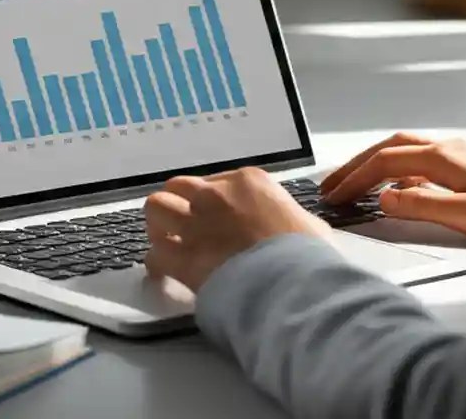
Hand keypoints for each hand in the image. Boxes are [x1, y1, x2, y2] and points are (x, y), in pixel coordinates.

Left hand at [144, 167, 329, 292]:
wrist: (292, 284)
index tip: (216, 217)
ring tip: (166, 240)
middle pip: (178, 187)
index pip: (215, 181)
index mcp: (248, 182)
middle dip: (178, 205)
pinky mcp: (182, 257)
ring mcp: (195, 225)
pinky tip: (165, 272)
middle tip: (184, 225)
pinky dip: (157, 262)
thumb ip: (291, 218)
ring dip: (159, 224)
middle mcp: (215, 196)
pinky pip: (154, 253)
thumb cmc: (309, 255)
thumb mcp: (310, 224)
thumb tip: (292, 227)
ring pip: (156, 208)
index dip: (212, 200)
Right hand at [320, 133, 465, 244]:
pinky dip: (398, 168)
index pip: (384, 163)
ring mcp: (462, 154)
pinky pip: (422, 158)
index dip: (354, 179)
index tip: (333, 196)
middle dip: (356, 166)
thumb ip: (422, 205)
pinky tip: (398, 186)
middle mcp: (450, 148)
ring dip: (375, 164)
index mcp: (445, 156)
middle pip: (389, 148)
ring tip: (355, 184)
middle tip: (331, 186)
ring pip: (405, 150)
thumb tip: (385, 198)